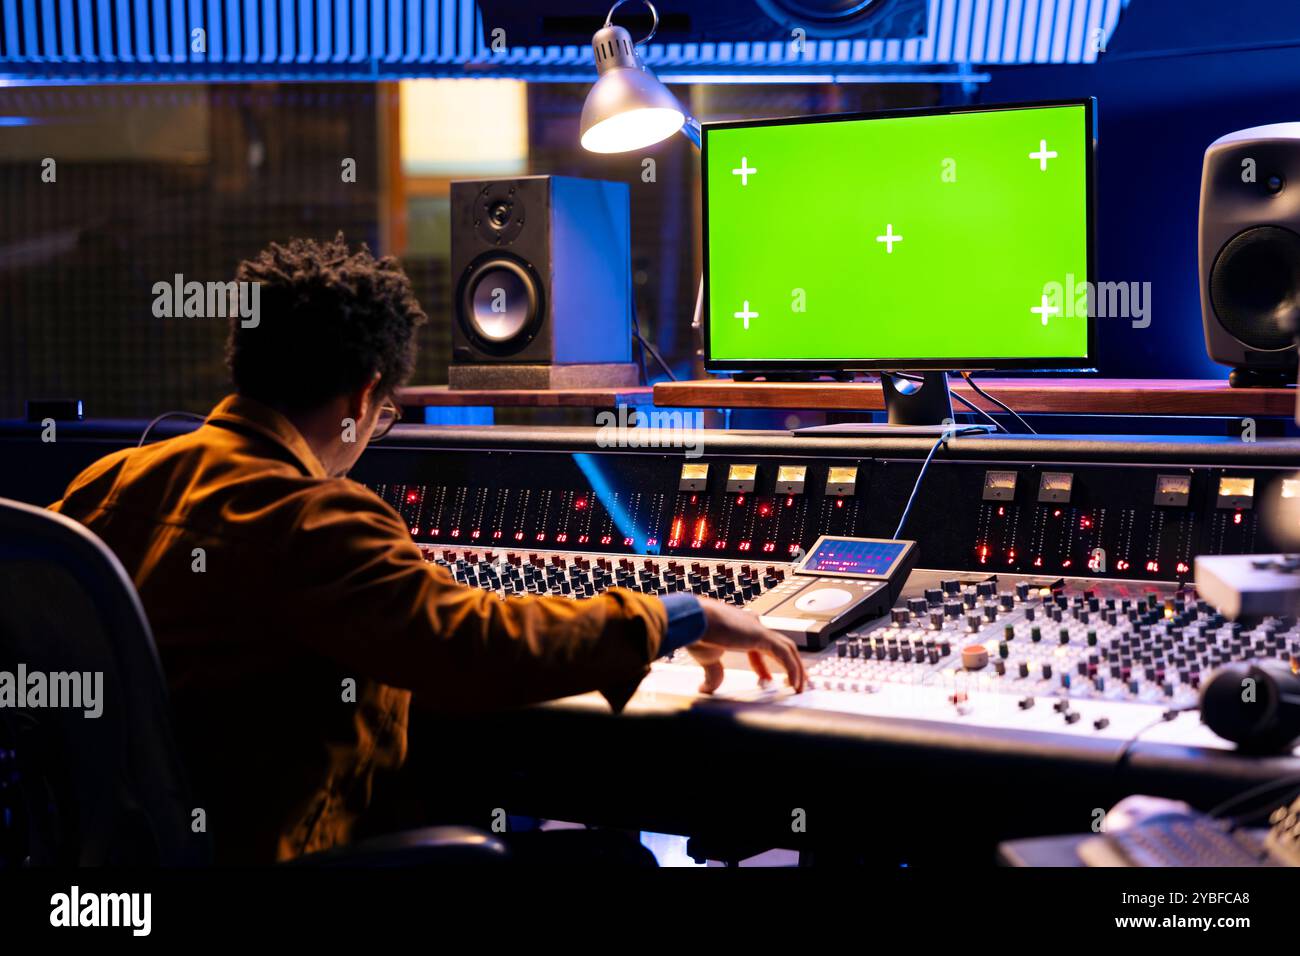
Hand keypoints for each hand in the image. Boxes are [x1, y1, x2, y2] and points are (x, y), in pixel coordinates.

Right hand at [686, 597, 806, 694]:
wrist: (694, 619)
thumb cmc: (697, 632)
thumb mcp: (707, 658)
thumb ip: (713, 673)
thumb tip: (708, 688)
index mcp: (739, 627)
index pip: (759, 646)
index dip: (763, 665)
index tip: (767, 679)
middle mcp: (752, 625)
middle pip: (780, 645)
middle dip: (790, 664)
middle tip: (795, 681)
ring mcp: (759, 628)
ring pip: (788, 648)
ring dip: (796, 669)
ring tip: (799, 687)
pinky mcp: (762, 635)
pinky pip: (785, 654)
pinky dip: (792, 669)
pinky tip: (793, 683)